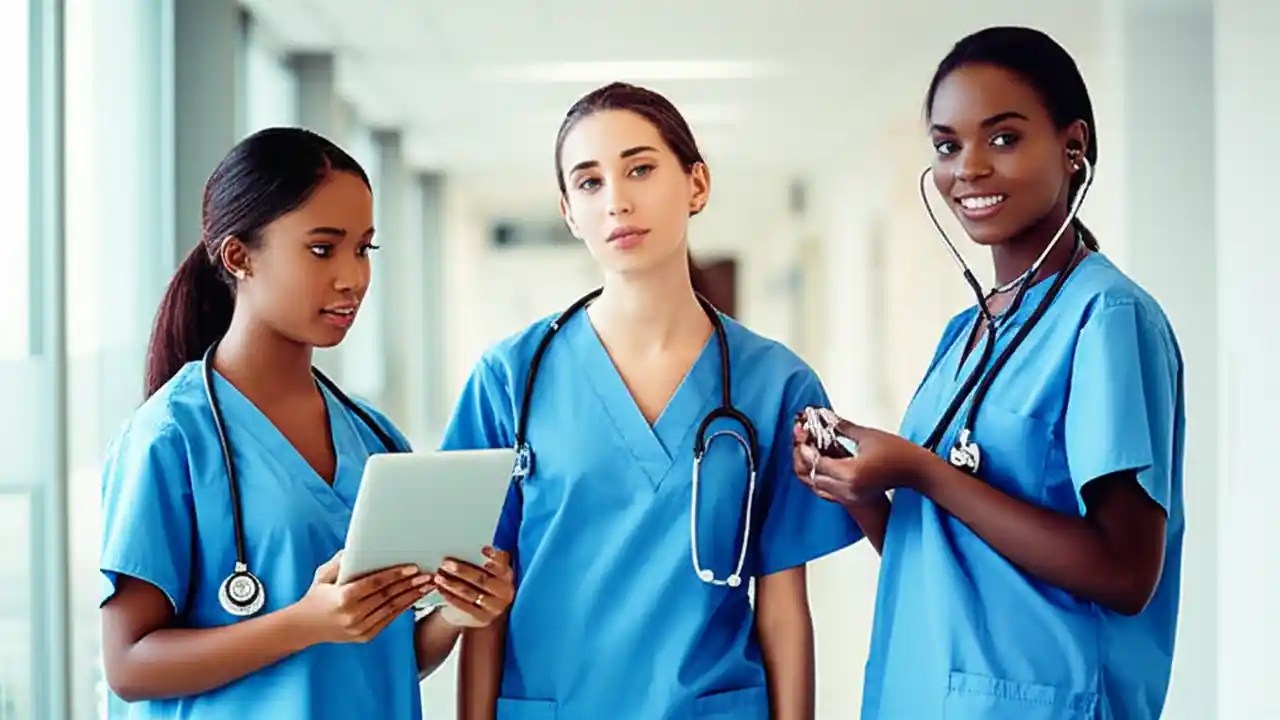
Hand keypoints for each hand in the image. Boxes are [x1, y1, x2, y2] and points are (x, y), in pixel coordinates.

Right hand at [292, 551, 435, 645]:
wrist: (304, 628)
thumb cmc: (316, 596)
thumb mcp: (323, 575)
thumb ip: (341, 561)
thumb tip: (358, 547)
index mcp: (343, 597)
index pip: (375, 584)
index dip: (396, 575)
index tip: (413, 567)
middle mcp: (353, 615)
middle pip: (388, 596)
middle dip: (410, 584)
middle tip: (428, 574)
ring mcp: (360, 628)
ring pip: (392, 610)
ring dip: (412, 597)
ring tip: (428, 585)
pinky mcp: (365, 636)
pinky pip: (389, 620)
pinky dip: (404, 608)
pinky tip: (415, 597)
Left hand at [434, 547, 514, 628]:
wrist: (471, 612)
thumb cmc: (476, 584)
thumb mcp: (483, 572)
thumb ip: (480, 561)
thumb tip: (466, 548)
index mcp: (507, 575)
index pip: (502, 564)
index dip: (494, 556)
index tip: (482, 549)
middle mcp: (505, 592)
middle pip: (483, 579)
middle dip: (462, 570)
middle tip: (446, 563)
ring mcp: (495, 607)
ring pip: (471, 593)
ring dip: (452, 584)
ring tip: (438, 576)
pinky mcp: (483, 618)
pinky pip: (464, 606)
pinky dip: (450, 597)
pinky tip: (440, 590)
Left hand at [792, 414, 932, 506]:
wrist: (916, 472)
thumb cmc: (898, 453)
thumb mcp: (867, 436)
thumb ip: (841, 427)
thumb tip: (824, 417)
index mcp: (851, 473)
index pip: (816, 462)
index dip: (805, 446)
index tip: (801, 431)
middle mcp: (848, 489)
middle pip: (812, 475)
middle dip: (804, 456)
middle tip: (802, 437)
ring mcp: (849, 497)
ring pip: (816, 485)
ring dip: (810, 467)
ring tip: (808, 448)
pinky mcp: (852, 498)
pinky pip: (825, 491)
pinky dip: (818, 477)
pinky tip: (820, 461)